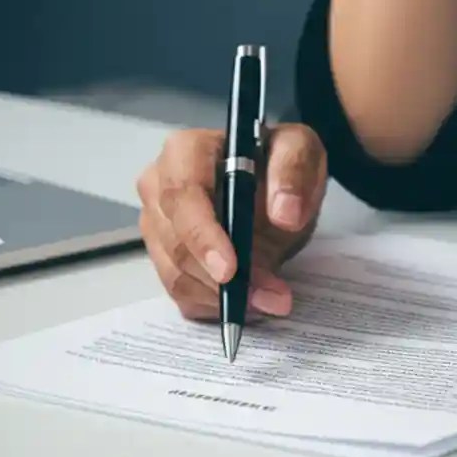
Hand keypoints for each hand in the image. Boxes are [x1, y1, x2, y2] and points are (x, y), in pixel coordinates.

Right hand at [136, 123, 326, 319]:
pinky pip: (181, 293)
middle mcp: (158, 187)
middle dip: (222, 279)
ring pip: (177, 274)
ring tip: (270, 298)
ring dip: (223, 297)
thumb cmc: (278, 165)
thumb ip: (293, 172)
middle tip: (272, 295)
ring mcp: (157, 226)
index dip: (202, 236)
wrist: (273, 188)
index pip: (182, 195)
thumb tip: (285, 213)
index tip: (230, 270)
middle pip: (176, 243)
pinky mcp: (164, 258)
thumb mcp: (300, 151)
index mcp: (185, 151)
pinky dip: (214, 305)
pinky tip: (246, 301)